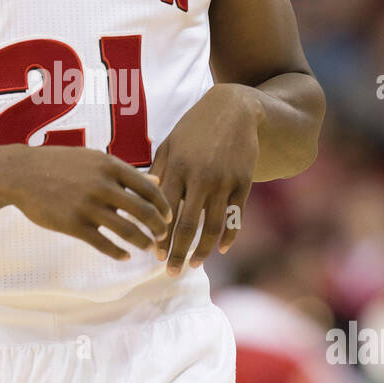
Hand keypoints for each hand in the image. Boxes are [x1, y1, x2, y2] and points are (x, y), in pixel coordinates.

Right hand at [9, 145, 172, 259]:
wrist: (21, 173)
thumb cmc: (60, 164)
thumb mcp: (94, 160)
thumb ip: (125, 172)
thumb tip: (156, 179)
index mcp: (110, 166)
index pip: (149, 188)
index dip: (164, 205)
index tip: (168, 216)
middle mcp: (102, 185)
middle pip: (143, 211)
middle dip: (158, 227)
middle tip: (162, 236)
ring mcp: (87, 206)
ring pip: (127, 230)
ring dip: (142, 242)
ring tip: (147, 247)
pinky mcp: (73, 224)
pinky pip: (103, 243)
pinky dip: (118, 252)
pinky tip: (124, 255)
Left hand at [150, 84, 262, 274]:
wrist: (234, 109)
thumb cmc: (194, 129)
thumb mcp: (170, 145)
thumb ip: (157, 174)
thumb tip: (141, 203)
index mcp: (176, 168)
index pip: (164, 212)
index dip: (160, 237)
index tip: (155, 255)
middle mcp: (199, 176)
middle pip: (186, 225)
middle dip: (178, 253)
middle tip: (171, 273)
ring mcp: (223, 180)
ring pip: (212, 226)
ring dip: (203, 250)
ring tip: (195, 264)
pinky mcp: (243, 182)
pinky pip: (235, 216)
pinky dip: (229, 236)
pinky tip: (222, 250)